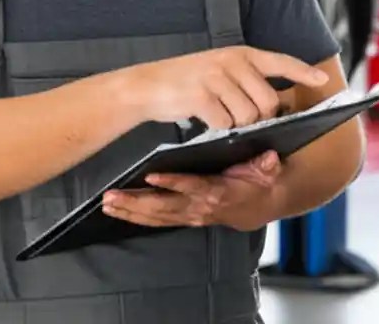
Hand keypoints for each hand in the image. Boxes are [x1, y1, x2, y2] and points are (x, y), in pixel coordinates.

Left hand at [101, 151, 283, 231]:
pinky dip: (136, 217)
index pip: (192, 187)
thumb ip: (267, 165)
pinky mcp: (183, 219)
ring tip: (107, 204)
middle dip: (137, 202)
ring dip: (130, 211)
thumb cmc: (259, 183)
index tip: (152, 177)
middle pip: (164, 207)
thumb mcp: (268, 170)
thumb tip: (270, 157)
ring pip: (156, 216)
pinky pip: (157, 221)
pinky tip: (118, 211)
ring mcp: (190, 215)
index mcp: (217, 191)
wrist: (259, 208)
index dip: (173, 183)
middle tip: (112, 196)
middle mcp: (199, 207)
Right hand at [126, 46, 328, 128]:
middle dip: (259, 118)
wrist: (147, 85)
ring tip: (217, 114)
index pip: (280, 62)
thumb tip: (271, 107)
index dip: (303, 71)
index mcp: (241, 54)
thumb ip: (245, 80)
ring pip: (248, 117)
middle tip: (238, 117)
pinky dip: (217, 128)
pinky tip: (204, 118)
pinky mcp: (201, 96)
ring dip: (236, 124)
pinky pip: (224, 123)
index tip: (322, 78)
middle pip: (267, 102)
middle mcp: (232, 62)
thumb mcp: (219, 69)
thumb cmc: (187, 82)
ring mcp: (216, 77)